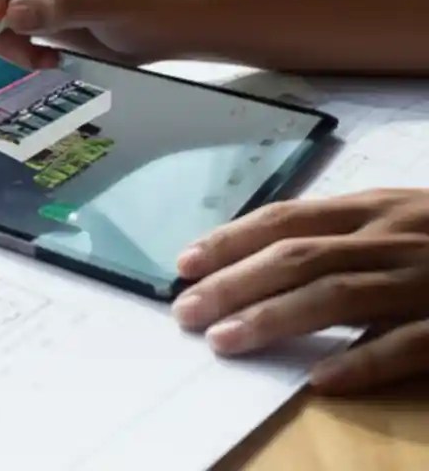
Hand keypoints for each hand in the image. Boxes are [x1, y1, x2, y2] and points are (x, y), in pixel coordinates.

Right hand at [0, 0, 193, 68]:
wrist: (167, 33)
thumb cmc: (152, 7)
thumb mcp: (115, 4)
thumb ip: (66, 5)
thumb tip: (13, 14)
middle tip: (14, 48)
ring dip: (3, 40)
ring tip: (39, 59)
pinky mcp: (32, 15)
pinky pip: (3, 32)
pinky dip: (14, 50)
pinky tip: (45, 59)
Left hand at [172, 188, 428, 393]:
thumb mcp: (403, 219)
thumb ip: (345, 234)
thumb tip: (263, 260)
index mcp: (374, 209)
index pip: (288, 219)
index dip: (231, 241)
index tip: (184, 266)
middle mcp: (393, 238)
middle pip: (299, 257)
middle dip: (235, 283)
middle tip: (185, 311)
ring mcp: (426, 280)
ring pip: (338, 295)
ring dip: (274, 317)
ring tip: (223, 341)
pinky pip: (409, 343)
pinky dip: (363, 360)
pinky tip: (319, 379)